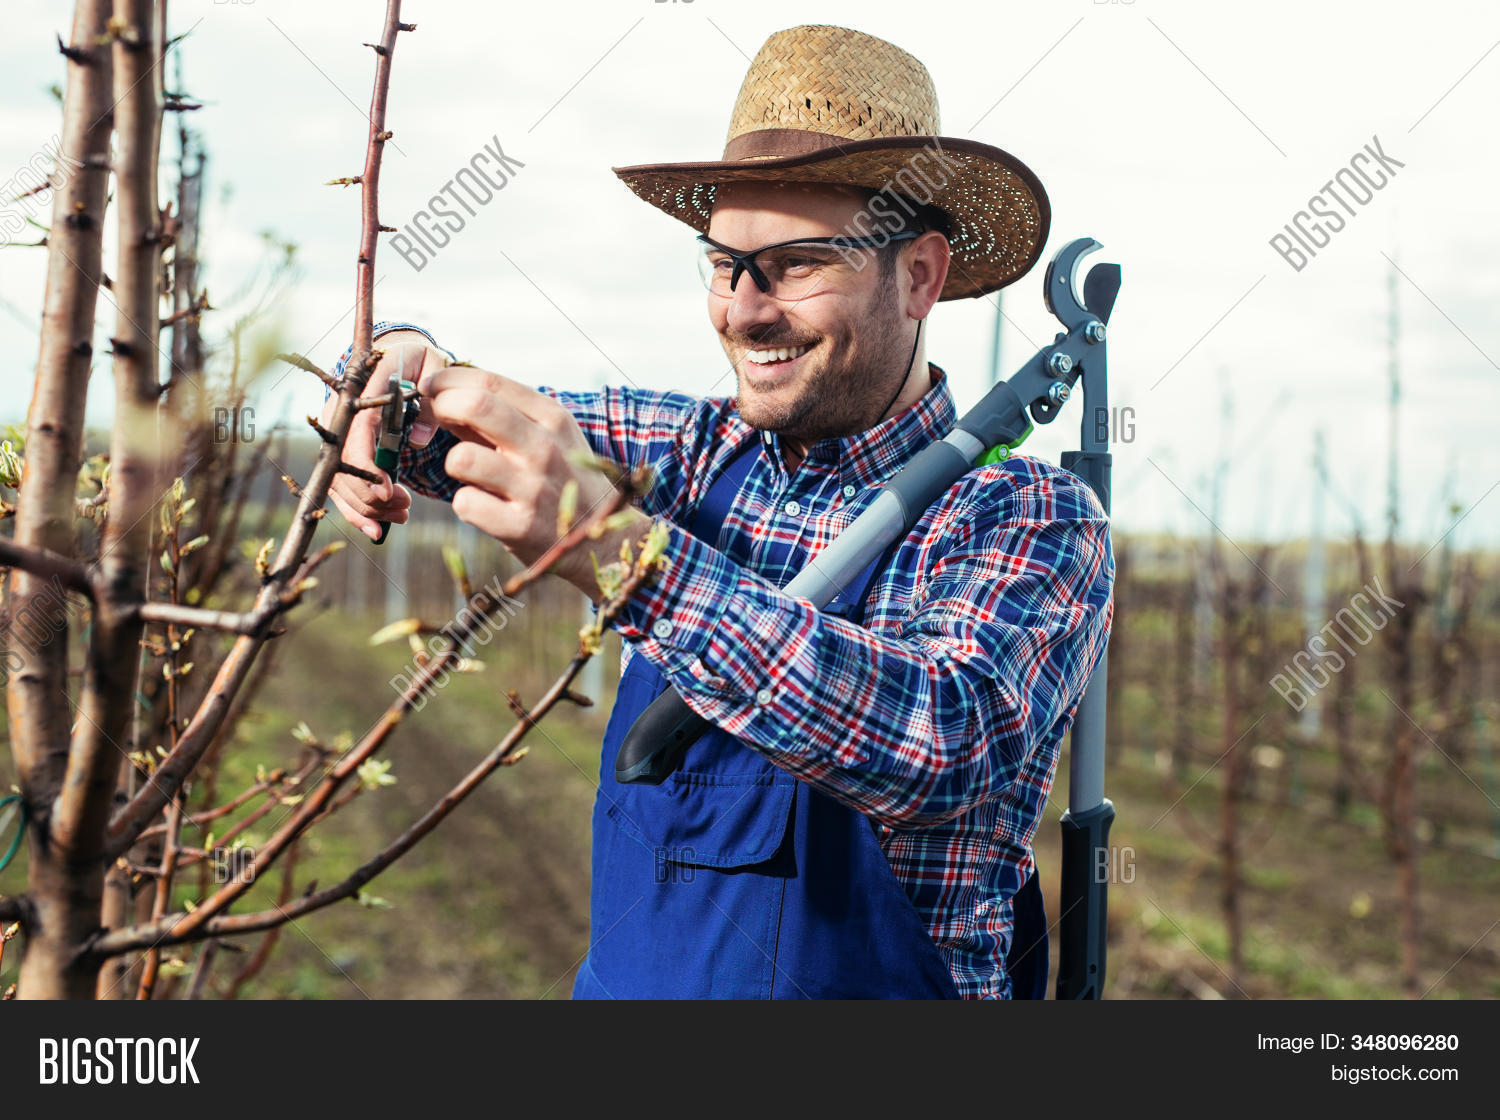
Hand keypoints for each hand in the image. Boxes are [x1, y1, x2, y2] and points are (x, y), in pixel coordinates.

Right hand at [322, 333, 448, 538]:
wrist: (399, 353)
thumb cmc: (420, 360)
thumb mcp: (434, 365)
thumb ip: (433, 396)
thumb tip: (418, 438)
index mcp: (362, 391)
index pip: (354, 434)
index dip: (365, 467)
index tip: (388, 491)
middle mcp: (340, 413)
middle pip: (341, 466)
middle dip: (370, 496)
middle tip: (406, 508)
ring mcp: (337, 433)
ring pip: (338, 482)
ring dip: (366, 508)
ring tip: (402, 516)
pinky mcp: (342, 450)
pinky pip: (342, 486)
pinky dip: (357, 512)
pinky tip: (377, 531)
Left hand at [414, 361, 649, 595]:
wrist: (600, 537)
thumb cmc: (562, 478)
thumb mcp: (548, 437)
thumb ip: (501, 416)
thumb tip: (443, 392)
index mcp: (553, 418)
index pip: (489, 383)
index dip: (448, 379)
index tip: (431, 388)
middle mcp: (545, 449)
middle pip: (475, 406)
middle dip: (442, 406)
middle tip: (435, 418)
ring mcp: (534, 489)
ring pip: (462, 458)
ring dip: (455, 463)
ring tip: (471, 473)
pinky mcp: (520, 527)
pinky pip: (465, 503)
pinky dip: (466, 504)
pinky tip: (484, 506)